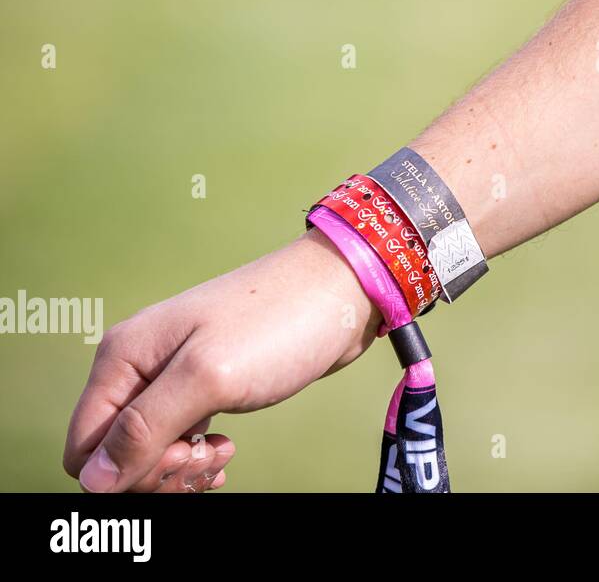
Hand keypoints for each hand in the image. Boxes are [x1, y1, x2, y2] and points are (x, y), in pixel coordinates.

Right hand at [63, 230, 380, 491]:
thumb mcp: (209, 377)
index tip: (183, 453)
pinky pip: (178, 440)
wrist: (341, 292)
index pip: (84, 447)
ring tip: (223, 452)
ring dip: (182, 467)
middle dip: (159, 470)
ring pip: (149, 451)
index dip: (126, 470)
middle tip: (209, 455)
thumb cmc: (279, 323)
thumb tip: (94, 480)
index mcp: (123, 357)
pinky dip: (198, 457)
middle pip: (116, 455)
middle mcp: (138, 366)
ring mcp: (172, 377)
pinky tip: (225, 450)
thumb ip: (146, 427)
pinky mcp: (205, 387)